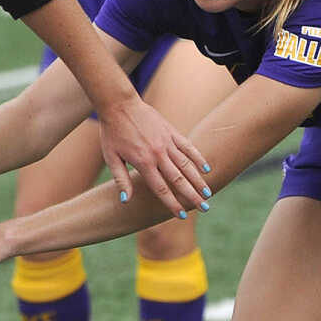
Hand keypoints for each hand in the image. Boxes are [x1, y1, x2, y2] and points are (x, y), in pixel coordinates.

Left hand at [95, 95, 209, 214]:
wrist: (120, 105)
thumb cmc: (113, 133)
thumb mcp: (111, 158)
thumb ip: (121, 180)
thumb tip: (126, 201)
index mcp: (143, 162)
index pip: (161, 188)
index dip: (172, 203)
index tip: (182, 215)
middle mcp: (158, 154)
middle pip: (179, 179)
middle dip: (192, 196)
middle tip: (205, 208)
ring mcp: (167, 142)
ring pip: (187, 165)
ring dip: (198, 180)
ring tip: (208, 193)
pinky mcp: (171, 131)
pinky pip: (188, 147)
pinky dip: (198, 158)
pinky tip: (206, 168)